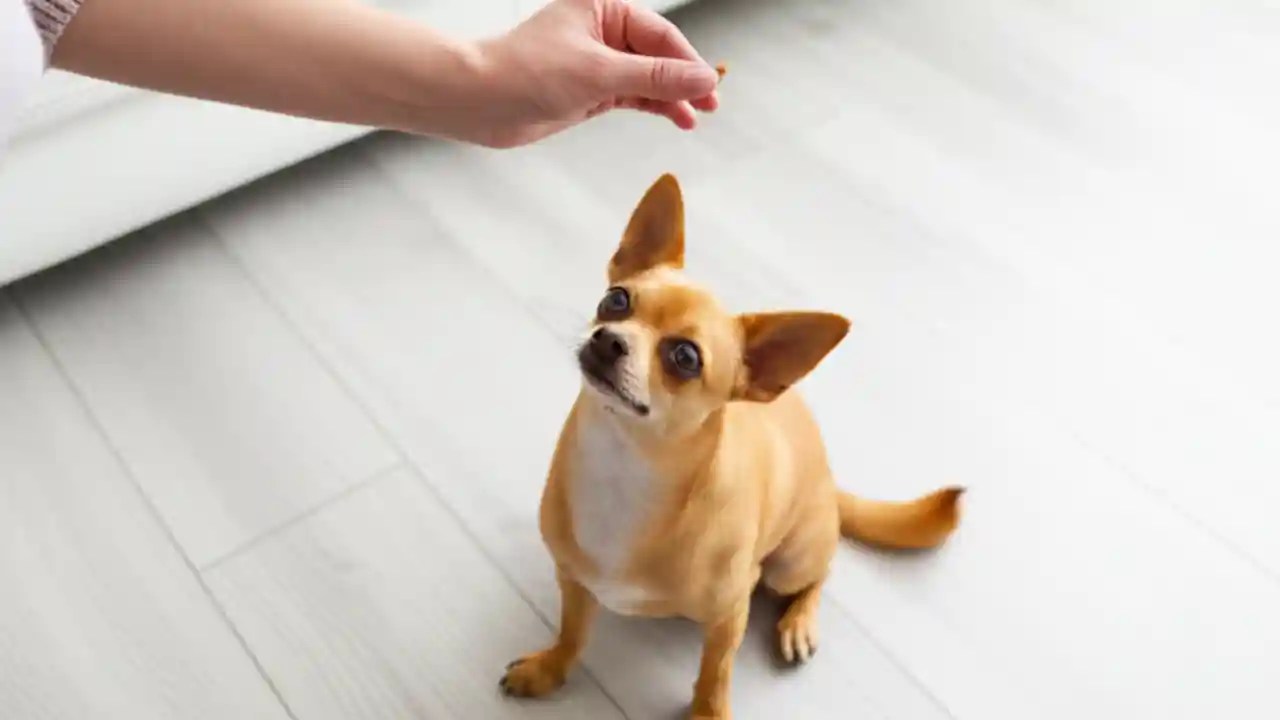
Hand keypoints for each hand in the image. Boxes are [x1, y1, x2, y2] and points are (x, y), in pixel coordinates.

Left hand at [475, 0, 720, 147]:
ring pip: (648, 78)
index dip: (687, 62)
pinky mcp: (591, 90)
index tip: (710, 85)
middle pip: (658, 55)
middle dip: (684, 80)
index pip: (659, 34)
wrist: (480, 102)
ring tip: (695, 118)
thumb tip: (703, 79)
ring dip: (672, 97)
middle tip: (711, 104)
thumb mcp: (599, 73)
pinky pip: (634, 94)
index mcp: (603, 7)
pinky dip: (654, 106)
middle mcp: (602, 31)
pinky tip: (675, 118)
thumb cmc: (526, 72)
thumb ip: (655, 78)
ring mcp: (598, 62)